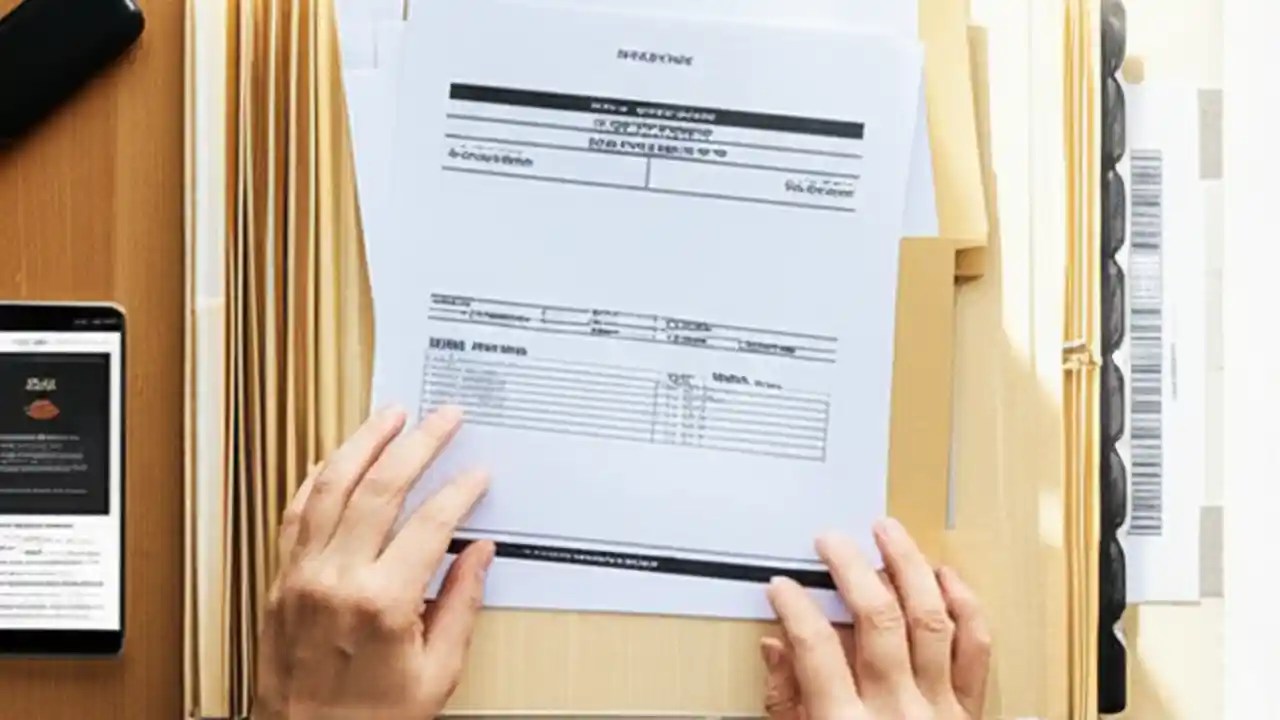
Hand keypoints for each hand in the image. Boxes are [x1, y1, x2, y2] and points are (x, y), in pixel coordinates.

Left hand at [254, 405, 493, 719]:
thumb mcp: (437, 673)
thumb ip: (460, 604)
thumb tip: (478, 554)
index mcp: (383, 604)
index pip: (431, 523)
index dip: (459, 492)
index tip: (476, 476)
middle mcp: (337, 580)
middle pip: (381, 489)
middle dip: (418, 445)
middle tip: (442, 419)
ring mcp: (302, 576)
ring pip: (331, 487)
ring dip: (363, 444)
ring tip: (389, 417)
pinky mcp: (281, 582)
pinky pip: (295, 513)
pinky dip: (316, 478)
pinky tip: (335, 459)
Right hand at [760, 519, 990, 719]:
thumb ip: (786, 704)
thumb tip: (776, 647)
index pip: (816, 648)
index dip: (795, 607)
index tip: (781, 586)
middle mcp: (897, 712)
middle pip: (878, 619)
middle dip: (851, 568)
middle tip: (830, 540)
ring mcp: (940, 709)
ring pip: (931, 619)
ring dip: (909, 567)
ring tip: (888, 533)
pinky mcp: (970, 711)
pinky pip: (976, 647)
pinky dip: (965, 605)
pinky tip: (944, 577)